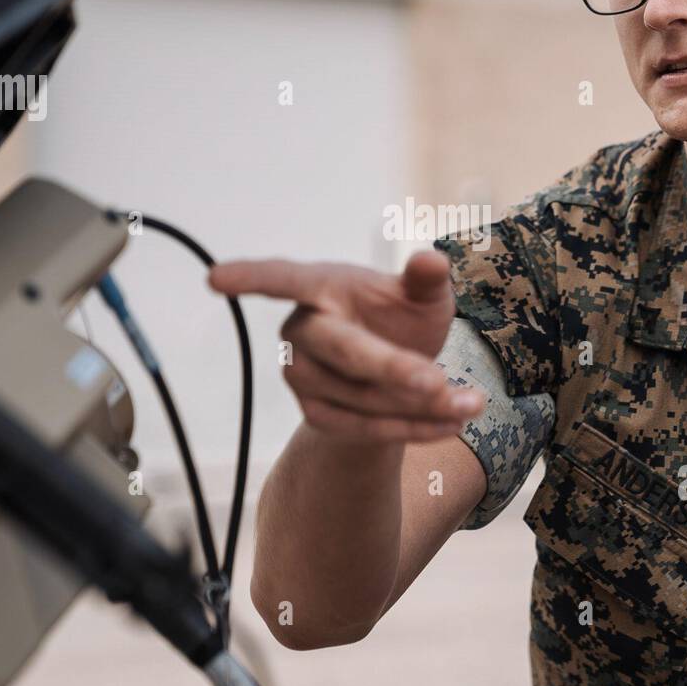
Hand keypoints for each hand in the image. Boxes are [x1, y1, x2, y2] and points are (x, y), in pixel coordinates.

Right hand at [208, 250, 485, 442]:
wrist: (400, 376)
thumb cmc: (402, 318)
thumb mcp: (423, 296)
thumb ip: (425, 278)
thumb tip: (431, 258)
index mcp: (320, 286)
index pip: (279, 278)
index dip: (248, 278)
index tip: (215, 278)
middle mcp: (301, 331)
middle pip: (345, 350)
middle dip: (394, 368)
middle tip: (440, 383)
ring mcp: (303, 376)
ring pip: (363, 396)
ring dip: (420, 405)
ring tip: (471, 402)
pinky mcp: (316, 414)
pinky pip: (366, 427)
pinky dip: (412, 428)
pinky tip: (450, 422)